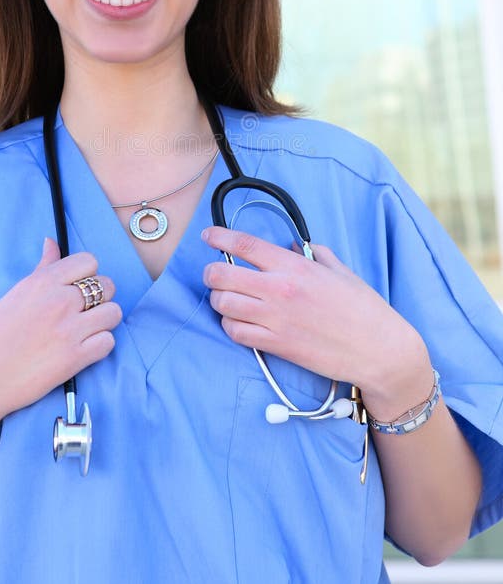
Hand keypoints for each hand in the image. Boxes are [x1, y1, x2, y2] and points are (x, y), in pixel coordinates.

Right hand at [0, 238, 121, 427]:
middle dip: (101, 297)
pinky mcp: (75, 358)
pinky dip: (100, 346)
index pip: (89, 261)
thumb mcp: (15, 294)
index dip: (88, 275)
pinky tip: (83, 350)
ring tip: (85, 331)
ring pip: (113, 313)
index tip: (77, 288)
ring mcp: (69, 330)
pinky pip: (109, 342)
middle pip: (108, 285)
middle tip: (83, 312)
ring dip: (104, 322)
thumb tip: (51, 242)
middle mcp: (59, 301)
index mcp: (42, 282)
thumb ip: (42, 269)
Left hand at [201, 227, 430, 417]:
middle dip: (211, 272)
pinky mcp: (276, 345)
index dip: (219, 237)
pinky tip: (237, 322)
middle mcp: (279, 290)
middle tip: (214, 273)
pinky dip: (230, 325)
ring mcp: (275, 319)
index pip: (245, 246)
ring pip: (223, 304)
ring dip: (219, 300)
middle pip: (222, 274)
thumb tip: (292, 246)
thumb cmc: (364, 309)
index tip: (208, 236)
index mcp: (295, 267)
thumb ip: (314, 253)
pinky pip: (235, 332)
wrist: (378, 350)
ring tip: (227, 299)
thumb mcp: (340, 271)